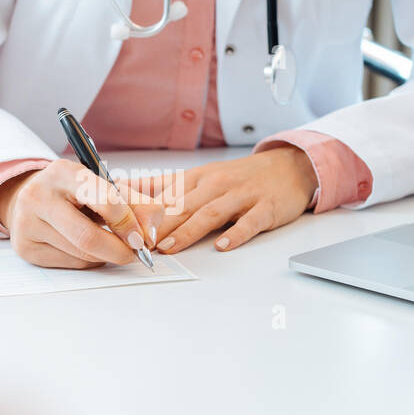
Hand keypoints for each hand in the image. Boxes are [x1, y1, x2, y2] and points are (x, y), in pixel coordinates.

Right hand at [0, 160, 164, 268]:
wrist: (30, 197)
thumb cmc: (73, 191)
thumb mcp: (103, 185)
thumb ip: (135, 203)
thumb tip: (151, 232)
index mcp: (63, 172)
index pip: (104, 200)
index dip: (129, 223)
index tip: (142, 237)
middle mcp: (39, 196)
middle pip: (88, 237)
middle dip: (119, 250)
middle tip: (136, 253)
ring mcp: (27, 224)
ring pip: (82, 254)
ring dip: (107, 255)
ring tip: (112, 245)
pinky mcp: (25, 247)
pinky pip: (71, 263)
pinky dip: (90, 261)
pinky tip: (90, 248)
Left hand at [133, 146, 317, 253]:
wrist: (288, 166)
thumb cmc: (240, 176)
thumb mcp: (201, 175)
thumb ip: (165, 184)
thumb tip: (126, 187)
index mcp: (199, 178)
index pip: (167, 195)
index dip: (144, 212)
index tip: (125, 226)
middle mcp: (217, 185)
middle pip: (183, 206)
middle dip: (158, 226)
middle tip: (139, 243)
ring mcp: (242, 196)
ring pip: (210, 213)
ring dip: (188, 231)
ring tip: (169, 248)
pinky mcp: (265, 208)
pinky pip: (249, 222)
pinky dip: (235, 234)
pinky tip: (222, 245)